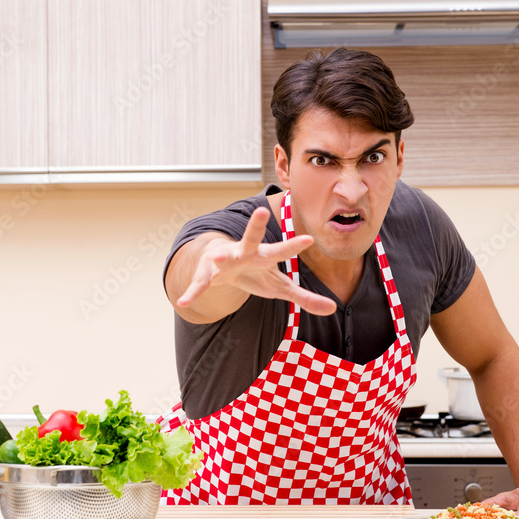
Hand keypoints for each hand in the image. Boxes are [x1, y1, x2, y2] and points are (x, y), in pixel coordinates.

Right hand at [177, 207, 337, 315]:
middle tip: (261, 210)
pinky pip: (200, 283)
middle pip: (252, 237)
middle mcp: (244, 252)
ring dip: (222, 256)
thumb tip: (334, 308)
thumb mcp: (280, 287)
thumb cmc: (255, 273)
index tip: (310, 238)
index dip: (295, 245)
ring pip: (224, 256)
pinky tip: (184, 302)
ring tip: (221, 256)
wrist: (221, 267)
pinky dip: (192, 292)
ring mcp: (224, 260)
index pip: (283, 249)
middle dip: (256, 225)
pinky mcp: (207, 272)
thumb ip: (304, 297)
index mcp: (265, 255)